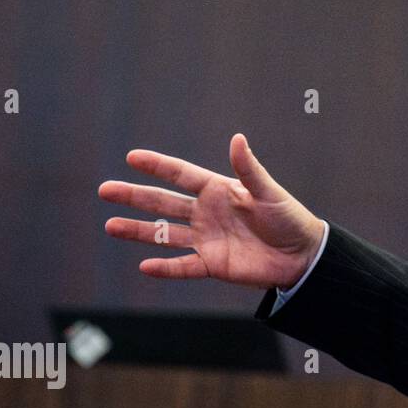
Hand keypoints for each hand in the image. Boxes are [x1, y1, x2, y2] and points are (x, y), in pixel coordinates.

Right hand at [98, 134, 325, 289]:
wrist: (302, 254)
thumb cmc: (289, 217)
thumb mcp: (269, 192)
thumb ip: (249, 169)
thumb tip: (237, 138)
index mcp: (218, 190)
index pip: (181, 175)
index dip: (158, 166)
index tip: (132, 157)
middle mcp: (206, 213)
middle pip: (164, 202)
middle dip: (135, 196)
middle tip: (105, 190)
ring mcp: (207, 239)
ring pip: (165, 234)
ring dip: (139, 230)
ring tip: (110, 226)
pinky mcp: (212, 264)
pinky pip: (184, 266)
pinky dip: (165, 268)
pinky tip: (145, 266)